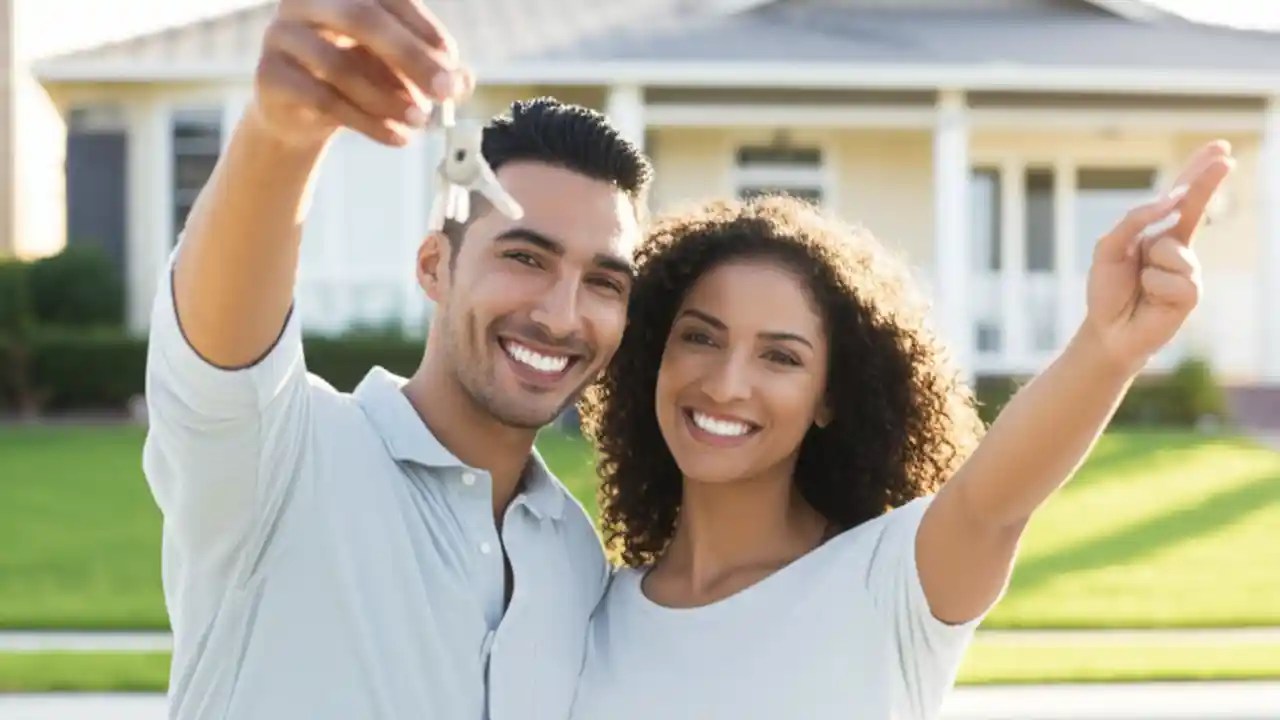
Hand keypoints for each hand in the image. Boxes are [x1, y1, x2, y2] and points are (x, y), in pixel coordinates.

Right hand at [252, 0, 472, 147]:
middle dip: (410, 57)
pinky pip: (323, 100)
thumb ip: (431, 70)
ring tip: (422, 122)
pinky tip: (399, 139)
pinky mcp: (268, 76)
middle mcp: (306, 0)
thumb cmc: (357, 79)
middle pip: (362, 18)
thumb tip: (464, 80)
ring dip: (388, 99)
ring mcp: (281, 35)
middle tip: (445, 92)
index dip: (422, 26)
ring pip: (339, 65)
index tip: (452, 61)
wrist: (299, 114)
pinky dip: (369, 123)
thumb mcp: (397, 70)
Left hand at [1081, 141, 1234, 374]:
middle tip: (1225, 157)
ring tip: (1141, 284)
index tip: (1219, 149)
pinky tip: (1150, 298)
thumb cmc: (1108, 290)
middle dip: (1207, 182)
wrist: (1108, 330)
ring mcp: (1188, 268)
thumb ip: (1134, 221)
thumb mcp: (1109, 249)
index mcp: (1158, 232)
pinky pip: (1174, 277)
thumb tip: (1169, 200)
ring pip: (1171, 248)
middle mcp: (1178, 246)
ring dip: (1148, 266)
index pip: (1181, 197)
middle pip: (1196, 207)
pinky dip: (1153, 285)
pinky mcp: (1192, 292)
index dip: (1199, 173)